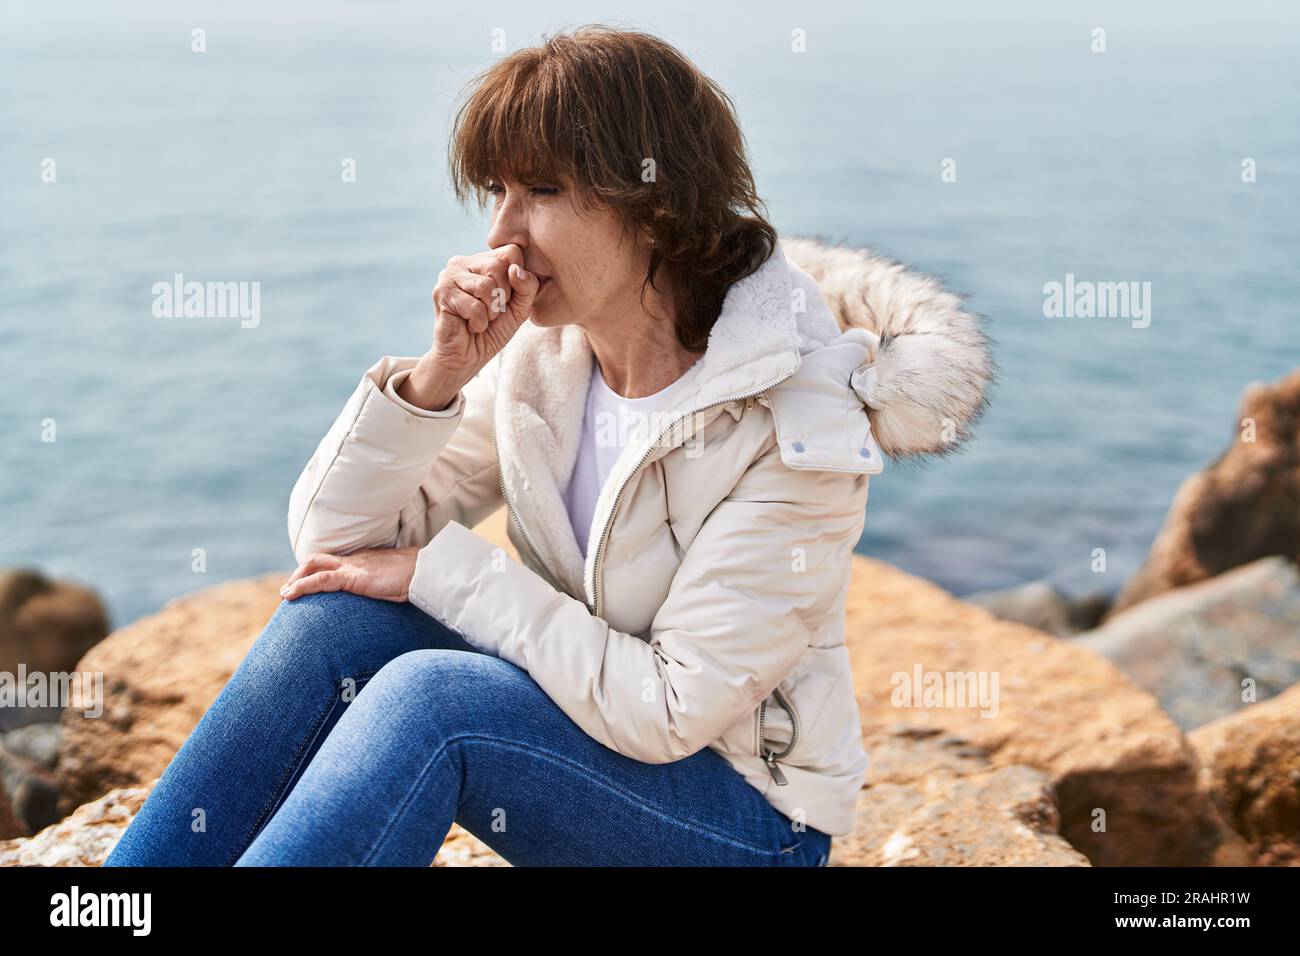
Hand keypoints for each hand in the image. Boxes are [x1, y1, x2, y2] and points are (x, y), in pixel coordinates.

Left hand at [280, 547, 419, 602]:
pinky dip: (302, 585)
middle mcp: (356, 560)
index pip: (335, 563)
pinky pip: (321, 579)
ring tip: (286, 594)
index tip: (309, 584)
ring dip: (297, 579)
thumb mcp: (396, 585)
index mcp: (365, 562)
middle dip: (302, 573)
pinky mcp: (353, 576)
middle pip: (320, 559)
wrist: (426, 572)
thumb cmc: (417, 580)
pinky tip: (290, 595)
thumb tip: (388, 599)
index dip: (318, 572)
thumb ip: (385, 589)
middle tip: (290, 589)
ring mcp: (353, 566)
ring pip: (315, 564)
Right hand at [430, 243, 538, 377]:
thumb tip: (516, 269)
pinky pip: (474, 307)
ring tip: (479, 319)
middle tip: (491, 312)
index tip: (505, 298)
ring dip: (490, 312)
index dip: (517, 279)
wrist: (466, 357)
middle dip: (503, 297)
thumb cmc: (492, 330)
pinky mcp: (441, 293)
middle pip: (499, 265)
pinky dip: (479, 323)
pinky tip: (469, 326)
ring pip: (486, 286)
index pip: (512, 252)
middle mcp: (463, 262)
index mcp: (482, 260)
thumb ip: (527, 287)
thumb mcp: (520, 308)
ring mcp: (449, 275)